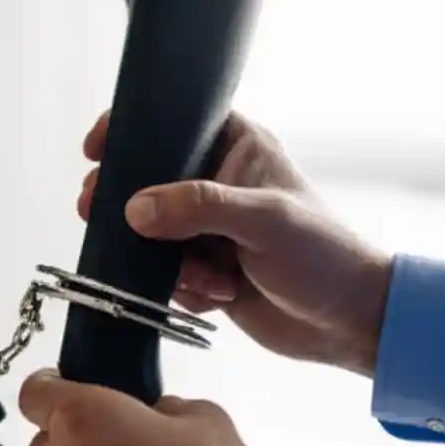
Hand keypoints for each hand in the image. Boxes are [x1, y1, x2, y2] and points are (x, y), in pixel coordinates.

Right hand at [80, 110, 392, 374]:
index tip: (96, 150)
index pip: (174, 123)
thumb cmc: (324, 256)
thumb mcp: (263, 220)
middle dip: (126, 207)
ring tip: (204, 275)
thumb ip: (197, 206)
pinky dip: (183, 289)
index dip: (132, 130)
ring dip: (165, 261)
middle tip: (99, 215)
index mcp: (237, 148)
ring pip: (150, 235)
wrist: (348, 323)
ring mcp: (209, 229)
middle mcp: (217, 184)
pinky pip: (165, 275)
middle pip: (146, 182)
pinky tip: (218, 295)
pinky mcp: (205, 270)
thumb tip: (134, 208)